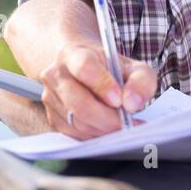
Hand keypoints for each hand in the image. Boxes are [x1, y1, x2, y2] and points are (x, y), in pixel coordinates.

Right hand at [36, 42, 156, 139]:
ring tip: (122, 124)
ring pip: (77, 122)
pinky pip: (74, 134)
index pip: (84, 68)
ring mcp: (50, 97)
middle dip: (108, 118)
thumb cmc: (109, 67)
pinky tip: (108, 128)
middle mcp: (56, 74)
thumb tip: (132, 104)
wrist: (82, 67)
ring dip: (104, 129)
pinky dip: (95, 135)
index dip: (103, 86)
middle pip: (79, 103)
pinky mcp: (52, 117)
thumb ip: (141, 81)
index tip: (120, 101)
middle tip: (129, 122)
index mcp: (73, 54)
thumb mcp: (132, 67)